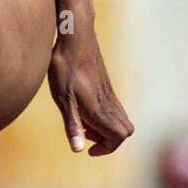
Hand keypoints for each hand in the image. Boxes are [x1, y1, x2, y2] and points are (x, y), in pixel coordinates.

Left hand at [47, 27, 132, 155]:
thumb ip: (73, 125)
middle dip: (108, 140)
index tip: (88, 148)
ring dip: (106, 128)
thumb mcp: (62, 98)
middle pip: (125, 131)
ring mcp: (109, 93)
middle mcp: (109, 102)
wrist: (75, 38)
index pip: (118, 137)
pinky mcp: (106, 86)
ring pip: (121, 119)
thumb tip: (78, 150)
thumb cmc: (65, 67)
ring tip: (83, 121)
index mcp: (99, 108)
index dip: (106, 148)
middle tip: (85, 133)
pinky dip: (104, 116)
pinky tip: (84, 107)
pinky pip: (115, 108)